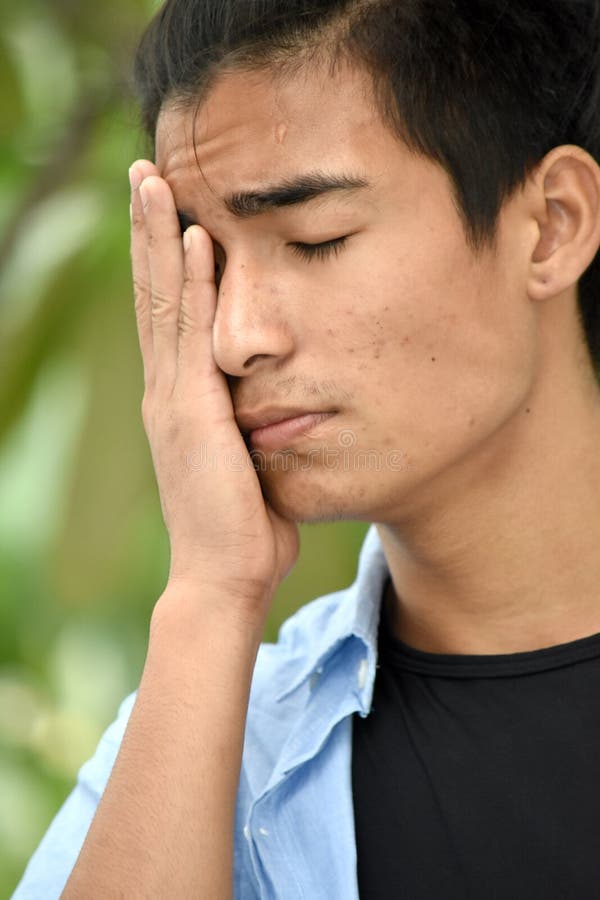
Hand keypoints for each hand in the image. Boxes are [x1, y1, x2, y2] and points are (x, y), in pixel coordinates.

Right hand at [129, 160, 298, 621]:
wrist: (224, 579)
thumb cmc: (244, 529)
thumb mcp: (246, 464)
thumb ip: (251, 428)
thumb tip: (277, 410)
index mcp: (180, 400)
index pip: (169, 315)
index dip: (165, 262)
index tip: (171, 214)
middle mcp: (166, 389)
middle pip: (154, 293)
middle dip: (149, 231)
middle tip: (146, 172)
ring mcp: (173, 397)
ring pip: (162, 300)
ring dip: (159, 237)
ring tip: (153, 179)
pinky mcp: (190, 410)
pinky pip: (190, 332)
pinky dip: (190, 282)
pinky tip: (195, 235)